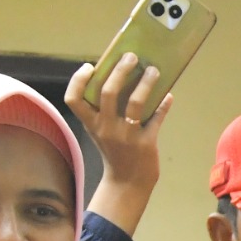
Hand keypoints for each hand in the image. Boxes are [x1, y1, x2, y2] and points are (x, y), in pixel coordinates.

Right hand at [65, 53, 169, 218]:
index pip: (73, 99)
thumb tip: (124, 78)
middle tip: (131, 57)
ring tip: (153, 70)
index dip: (78, 80)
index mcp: (91, 124)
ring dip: (146, 83)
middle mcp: (106, 128)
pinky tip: (168, 95)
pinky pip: (156, 119)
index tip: (89, 66)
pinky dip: (164, 105)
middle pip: (109, 92)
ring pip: (135, 102)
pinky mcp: (146, 143)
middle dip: (120, 70)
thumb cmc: (115, 151)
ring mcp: (126, 136)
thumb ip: (106, 110)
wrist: (128, 183)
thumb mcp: (102, 132)